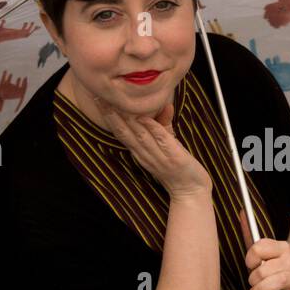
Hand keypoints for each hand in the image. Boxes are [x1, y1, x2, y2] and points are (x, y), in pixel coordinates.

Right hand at [94, 94, 211, 198]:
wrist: (190, 190)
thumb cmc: (177, 165)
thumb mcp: (167, 143)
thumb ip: (163, 125)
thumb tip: (166, 105)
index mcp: (139, 151)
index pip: (120, 132)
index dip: (108, 117)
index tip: (98, 99)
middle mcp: (145, 154)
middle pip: (125, 133)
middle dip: (111, 116)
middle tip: (100, 99)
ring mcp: (158, 156)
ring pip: (140, 136)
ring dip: (128, 120)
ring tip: (116, 105)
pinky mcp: (174, 158)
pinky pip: (162, 141)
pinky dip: (153, 129)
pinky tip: (144, 118)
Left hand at [237, 208, 289, 289]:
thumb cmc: (272, 263)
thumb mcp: (261, 247)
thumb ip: (250, 231)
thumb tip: (241, 211)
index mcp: (281, 247)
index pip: (258, 249)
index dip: (250, 259)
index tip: (251, 264)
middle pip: (264, 269)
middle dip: (253, 278)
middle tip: (253, 281)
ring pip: (277, 282)